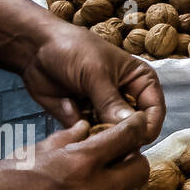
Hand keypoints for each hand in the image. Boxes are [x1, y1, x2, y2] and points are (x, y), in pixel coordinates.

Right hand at [0, 119, 148, 189]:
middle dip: (134, 157)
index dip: (138, 125)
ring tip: (97, 173)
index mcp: (80, 163)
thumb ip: (64, 140)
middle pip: (140, 169)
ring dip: (119, 181)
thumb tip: (85, 127)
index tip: (139, 121)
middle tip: (119, 152)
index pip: (128, 137)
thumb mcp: (29, 153)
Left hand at [21, 22, 165, 141]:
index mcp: (140, 82)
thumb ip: (112, 103)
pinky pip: (88, 138)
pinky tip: (68, 119)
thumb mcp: (95, 74)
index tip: (133, 140)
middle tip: (103, 140)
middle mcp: (126, 99)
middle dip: (121, 137)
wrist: (35, 48)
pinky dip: (80, 136)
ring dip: (98, 139)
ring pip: (111, 137)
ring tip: (81, 128)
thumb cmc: (73, 50)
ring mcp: (104, 111)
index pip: (154, 111)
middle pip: (134, 128)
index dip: (147, 127)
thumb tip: (131, 130)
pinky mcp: (83, 121)